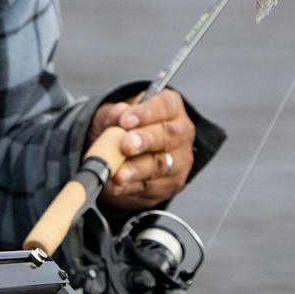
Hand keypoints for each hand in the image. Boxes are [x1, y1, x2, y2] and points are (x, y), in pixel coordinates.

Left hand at [91, 89, 194, 211]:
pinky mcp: (171, 184)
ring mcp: (179, 160)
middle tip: (125, 146)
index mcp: (171, 107)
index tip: (125, 120)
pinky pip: (152, 188)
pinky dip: (130, 188)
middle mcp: (181, 132)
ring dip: (136, 170)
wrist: (123, 157)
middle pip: (168, 135)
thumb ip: (114, 114)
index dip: (146, 113)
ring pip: (161, 165)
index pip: (165, 105)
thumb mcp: (113, 116)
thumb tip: (118, 115)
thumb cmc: (122, 129)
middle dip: (144, 141)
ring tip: (117, 173)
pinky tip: (115, 186)